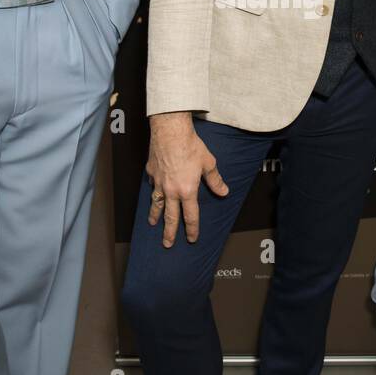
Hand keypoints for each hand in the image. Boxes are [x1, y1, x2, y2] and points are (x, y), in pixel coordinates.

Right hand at [146, 113, 228, 246]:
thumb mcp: (208, 163)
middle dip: (169, 232)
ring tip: (153, 224)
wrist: (170, 131)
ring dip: (155, 216)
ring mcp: (159, 182)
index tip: (192, 238)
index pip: (191, 216)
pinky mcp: (151, 173)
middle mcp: (171, 190)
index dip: (192, 229)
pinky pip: (152, 186)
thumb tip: (224, 191)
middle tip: (168, 244)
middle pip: (170, 217)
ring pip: (157, 204)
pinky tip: (153, 193)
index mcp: (187, 190)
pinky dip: (153, 191)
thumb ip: (215, 180)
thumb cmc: (190, 145)